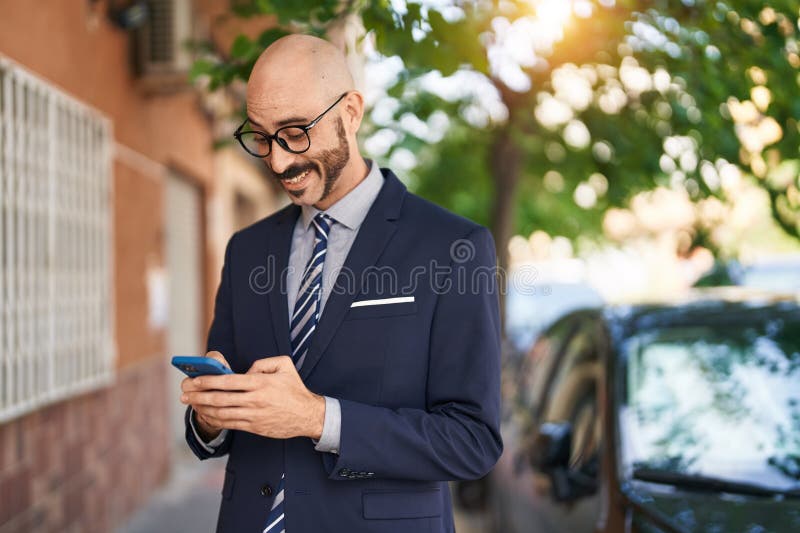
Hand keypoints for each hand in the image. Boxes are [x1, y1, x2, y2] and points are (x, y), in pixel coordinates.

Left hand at [180, 355, 325, 439]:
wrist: (308, 415)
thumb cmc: (294, 389)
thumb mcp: (284, 365)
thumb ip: (262, 363)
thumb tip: (245, 371)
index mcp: (260, 383)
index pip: (228, 381)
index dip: (207, 380)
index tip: (194, 379)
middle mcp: (255, 400)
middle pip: (219, 398)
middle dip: (198, 395)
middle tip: (184, 392)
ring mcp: (253, 415)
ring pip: (221, 413)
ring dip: (202, 408)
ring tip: (190, 403)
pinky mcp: (254, 427)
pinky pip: (229, 424)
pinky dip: (214, 419)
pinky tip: (205, 414)